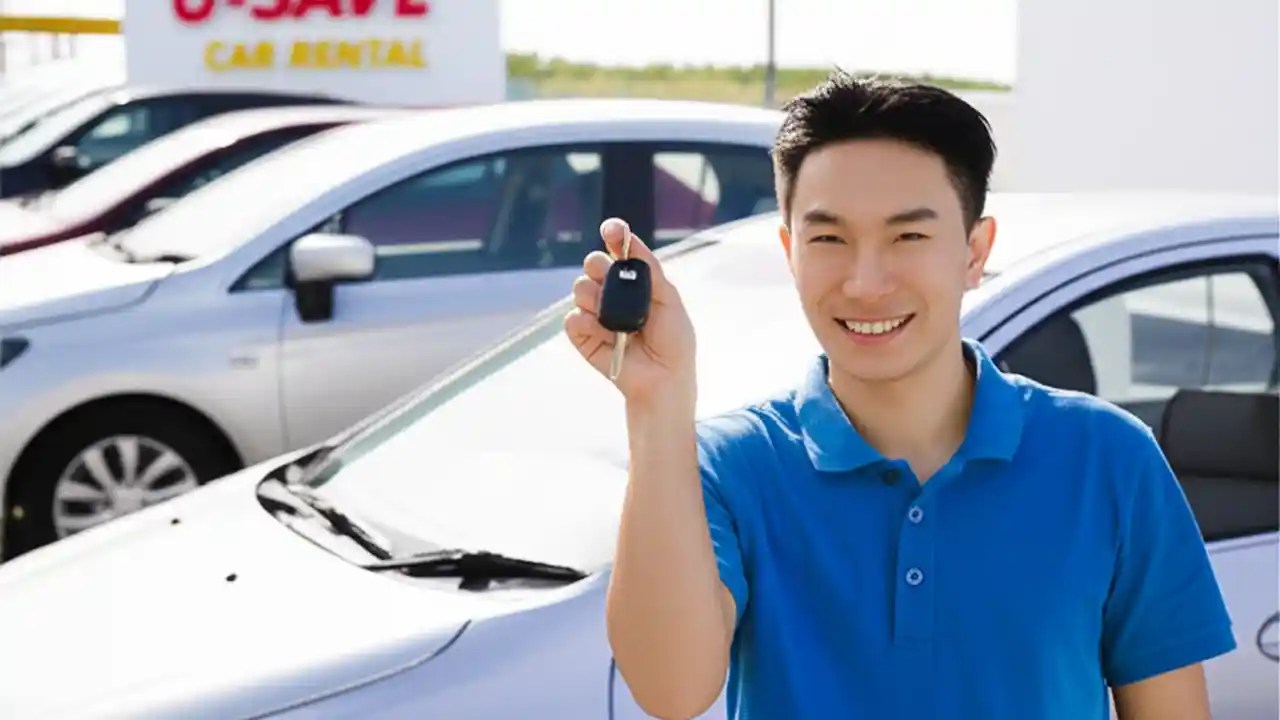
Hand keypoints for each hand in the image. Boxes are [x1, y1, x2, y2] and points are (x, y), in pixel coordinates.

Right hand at [565, 218, 695, 405]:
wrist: (664, 377)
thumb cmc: (673, 340)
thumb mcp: (669, 299)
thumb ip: (650, 270)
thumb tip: (630, 242)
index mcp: (634, 280)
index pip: (618, 249)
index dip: (613, 235)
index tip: (611, 230)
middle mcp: (611, 292)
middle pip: (593, 263)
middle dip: (599, 266)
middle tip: (610, 279)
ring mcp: (595, 313)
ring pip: (580, 288)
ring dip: (594, 298)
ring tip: (614, 318)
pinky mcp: (582, 336)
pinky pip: (573, 319)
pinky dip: (587, 324)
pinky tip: (606, 336)